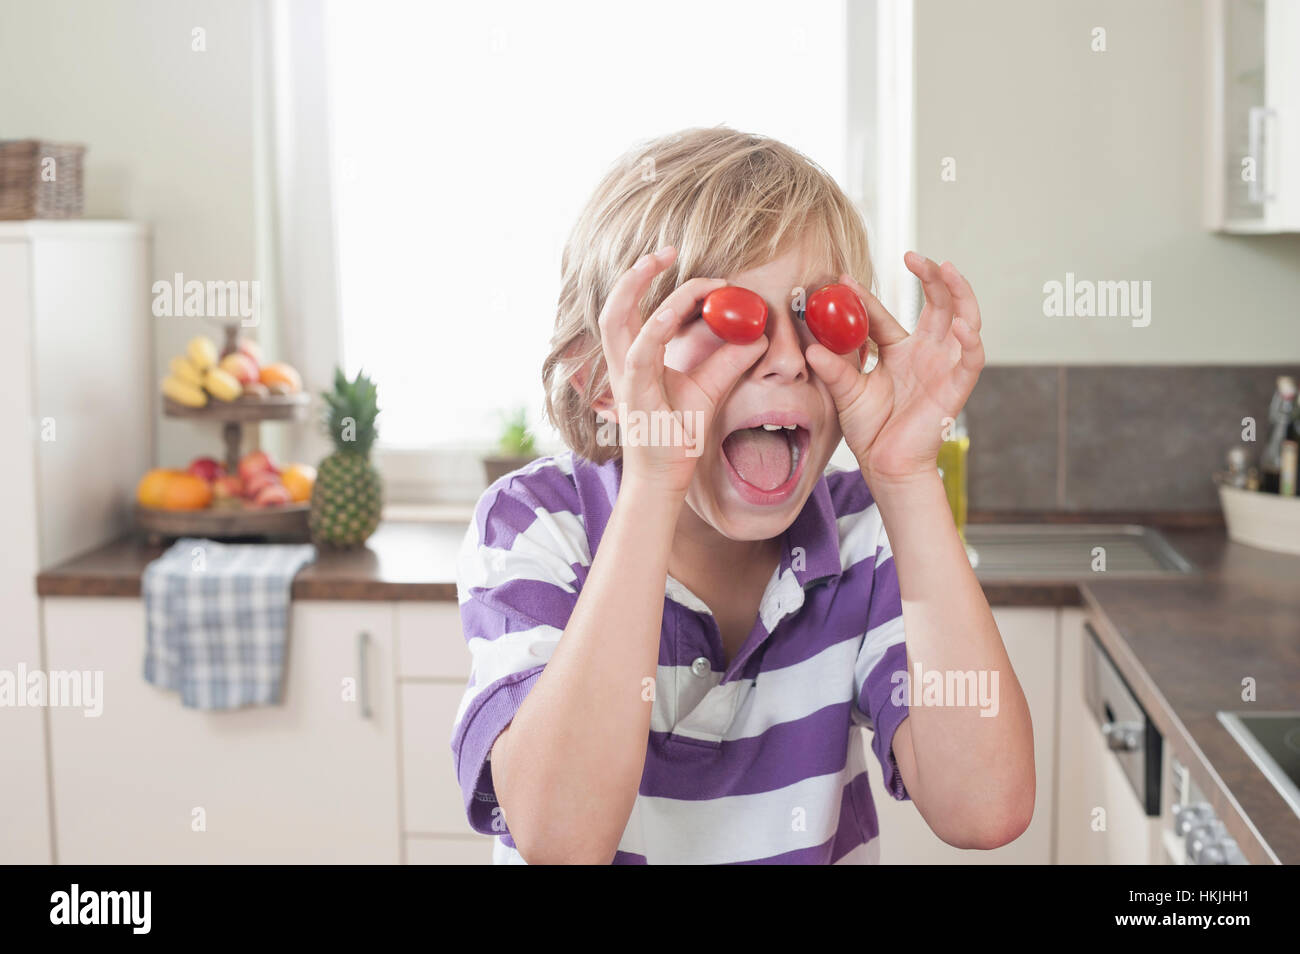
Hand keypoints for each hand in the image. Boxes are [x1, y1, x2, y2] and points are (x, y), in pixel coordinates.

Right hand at [597, 246, 768, 493]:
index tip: (705, 278)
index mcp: (635, 359)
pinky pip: (640, 353)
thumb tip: (759, 335)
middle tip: (666, 250)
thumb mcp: (710, 388)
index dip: (662, 285)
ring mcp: (624, 379)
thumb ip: (730, 359)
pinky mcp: (634, 396)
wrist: (665, 478)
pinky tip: (674, 310)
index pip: (638, 310)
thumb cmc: (678, 435)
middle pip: (614, 306)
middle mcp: (623, 364)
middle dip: (635, 273)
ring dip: (636, 287)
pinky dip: (655, 326)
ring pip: (617, 321)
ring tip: (661, 263)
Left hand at [804, 252, 984, 488]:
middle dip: (929, 276)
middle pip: (936, 304)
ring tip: (946, 269)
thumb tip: (811, 347)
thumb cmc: (870, 430)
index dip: (866, 296)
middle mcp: (925, 352)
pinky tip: (961, 324)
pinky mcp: (956, 387)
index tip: (843, 278)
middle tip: (912, 255)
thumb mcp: (848, 393)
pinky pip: (971, 359)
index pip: (883, 315)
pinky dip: (970, 340)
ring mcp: (943, 366)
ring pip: (962, 319)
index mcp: (898, 350)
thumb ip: (834, 369)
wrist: (886, 466)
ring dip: (959, 293)